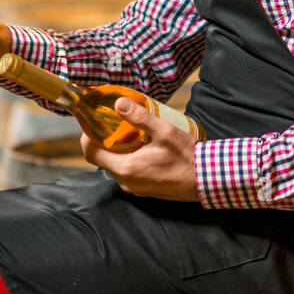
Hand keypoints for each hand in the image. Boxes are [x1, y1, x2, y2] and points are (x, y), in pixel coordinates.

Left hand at [81, 97, 199, 201]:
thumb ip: (140, 117)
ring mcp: (135, 188)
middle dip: (105, 141)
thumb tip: (119, 103)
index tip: (93, 123)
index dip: (88, 137)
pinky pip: (128, 174)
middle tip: (115, 124)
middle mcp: (126, 181)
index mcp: (126, 168)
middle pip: (102, 160)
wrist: (206, 180)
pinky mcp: (144, 190)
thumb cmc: (186, 157)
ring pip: (115, 167)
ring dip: (118, 151)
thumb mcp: (164, 132)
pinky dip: (129, 160)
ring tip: (132, 134)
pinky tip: (143, 148)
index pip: (91, 154)